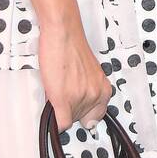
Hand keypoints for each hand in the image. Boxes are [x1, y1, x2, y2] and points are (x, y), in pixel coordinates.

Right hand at [37, 11, 113, 133]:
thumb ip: (87, 90)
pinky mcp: (64, 100)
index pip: (96, 117)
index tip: (77, 110)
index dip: (83, 113)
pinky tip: (53, 106)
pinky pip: (61, 124)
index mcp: (104, 89)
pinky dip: (55, 120)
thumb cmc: (72, 47)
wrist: (63, 33)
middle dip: (70, 110)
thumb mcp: (88, 73)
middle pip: (80, 119)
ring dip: (60, 109)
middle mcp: (95, 95)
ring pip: (68, 120)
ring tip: (58, 89)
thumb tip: (77, 105)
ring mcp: (80, 99)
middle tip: (64, 93)